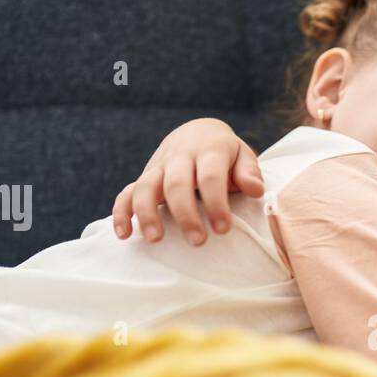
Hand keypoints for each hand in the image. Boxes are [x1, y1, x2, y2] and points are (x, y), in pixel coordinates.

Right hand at [111, 117, 264, 245]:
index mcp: (207, 150)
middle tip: (198, 242)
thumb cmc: (225, 154)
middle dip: (185, 214)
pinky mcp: (145, 178)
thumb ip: (248, 172)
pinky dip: (122, 212)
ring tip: (156, 240)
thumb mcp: (242, 156)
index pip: (210, 176)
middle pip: (177, 184)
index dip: (216, 203)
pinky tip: (124, 235)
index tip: (223, 229)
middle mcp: (179, 157)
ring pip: (146, 187)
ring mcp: (159, 167)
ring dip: (147, 213)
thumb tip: (255, 190)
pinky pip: (127, 193)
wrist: (198, 134)